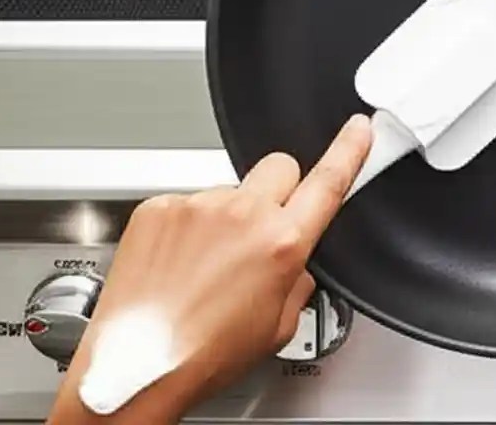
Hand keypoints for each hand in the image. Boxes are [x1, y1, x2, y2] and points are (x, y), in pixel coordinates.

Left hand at [47, 115, 372, 423]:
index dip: (350, 150)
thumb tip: (291, 263)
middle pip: (280, 168)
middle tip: (261, 233)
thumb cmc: (202, 356)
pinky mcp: (158, 207)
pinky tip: (176, 265)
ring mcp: (196, 206)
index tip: (359, 129)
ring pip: (230, 191)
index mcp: (281, 244)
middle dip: (280, 192)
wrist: (136, 366)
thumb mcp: (276, 327)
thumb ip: (294, 280)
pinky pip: (186, 203)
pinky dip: (186, 229)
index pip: (328, 181)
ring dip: (226, 218)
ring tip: (203, 268)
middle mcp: (241, 215)